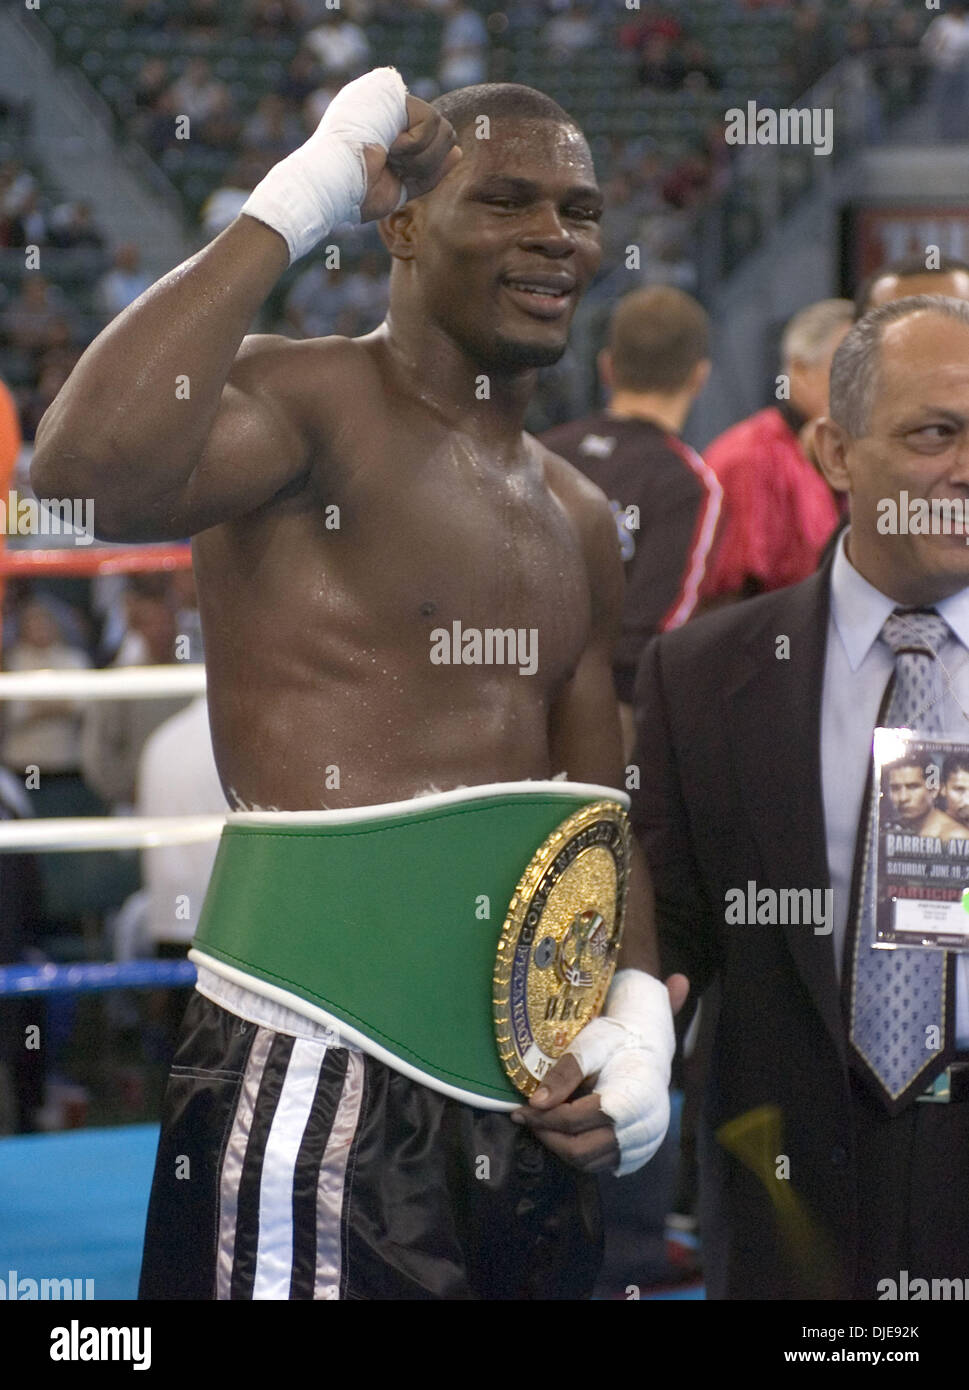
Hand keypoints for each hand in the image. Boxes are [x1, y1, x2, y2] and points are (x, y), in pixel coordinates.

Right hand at [361, 97, 461, 220]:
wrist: (331, 184)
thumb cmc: (355, 192)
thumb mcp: (402, 186)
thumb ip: (430, 171)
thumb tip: (459, 151)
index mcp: (386, 131)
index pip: (432, 146)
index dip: (424, 167)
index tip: (396, 177)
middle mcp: (388, 111)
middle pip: (444, 137)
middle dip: (427, 164)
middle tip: (396, 169)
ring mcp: (389, 99)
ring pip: (444, 130)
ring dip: (421, 158)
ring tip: (392, 159)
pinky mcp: (392, 91)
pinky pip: (432, 121)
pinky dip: (415, 146)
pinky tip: (389, 146)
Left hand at [510, 973, 689, 1171]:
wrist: (649, 1048)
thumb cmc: (617, 1042)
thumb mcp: (590, 1045)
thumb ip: (564, 1074)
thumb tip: (536, 1103)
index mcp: (628, 1101)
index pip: (573, 1122)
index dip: (541, 1118)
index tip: (519, 1110)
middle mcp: (639, 1131)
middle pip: (579, 1150)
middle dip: (547, 1136)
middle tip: (529, 1119)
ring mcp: (642, 1146)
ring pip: (589, 1162)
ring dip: (561, 1146)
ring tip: (545, 1123)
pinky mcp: (640, 1154)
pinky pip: (601, 1163)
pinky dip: (579, 1151)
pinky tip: (567, 1130)